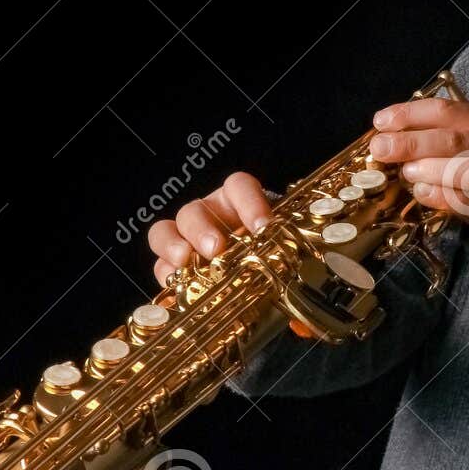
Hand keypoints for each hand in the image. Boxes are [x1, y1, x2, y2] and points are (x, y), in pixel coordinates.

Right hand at [144, 171, 273, 286]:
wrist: (253, 270)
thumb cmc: (265, 249)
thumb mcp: (275, 243)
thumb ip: (283, 249)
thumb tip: (309, 271)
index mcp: (236, 201)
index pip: (239, 187)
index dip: (249, 203)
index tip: (262, 226)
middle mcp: (208, 214)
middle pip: (195, 210)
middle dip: (204, 229)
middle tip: (216, 248)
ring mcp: (185, 237)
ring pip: (166, 230)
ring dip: (175, 246)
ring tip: (185, 261)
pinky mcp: (171, 263)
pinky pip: (159, 263)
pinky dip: (166, 273)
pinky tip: (175, 282)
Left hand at [369, 98, 468, 235]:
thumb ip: (444, 132)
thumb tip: (392, 134)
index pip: (445, 111)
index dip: (409, 114)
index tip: (380, 121)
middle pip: (451, 140)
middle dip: (410, 143)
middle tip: (381, 148)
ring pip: (462, 170)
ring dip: (427, 170)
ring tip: (408, 172)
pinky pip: (463, 201)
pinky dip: (436, 195)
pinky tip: (421, 191)